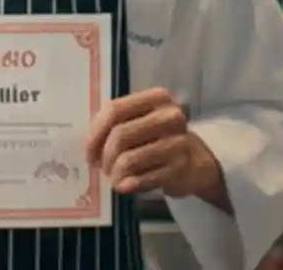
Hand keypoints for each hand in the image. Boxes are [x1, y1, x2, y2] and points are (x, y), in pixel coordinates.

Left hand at [84, 88, 228, 210]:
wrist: (193, 161)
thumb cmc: (156, 138)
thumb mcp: (138, 122)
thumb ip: (114, 125)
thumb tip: (90, 148)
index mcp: (157, 97)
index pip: (114, 110)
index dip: (95, 133)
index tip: (88, 151)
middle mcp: (170, 116)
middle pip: (120, 135)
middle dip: (104, 156)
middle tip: (102, 167)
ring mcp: (178, 141)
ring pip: (128, 159)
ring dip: (115, 173)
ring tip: (115, 176)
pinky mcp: (180, 167)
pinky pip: (142, 179)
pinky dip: (128, 185)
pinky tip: (125, 185)